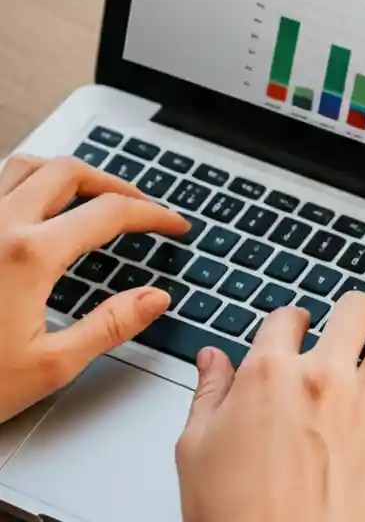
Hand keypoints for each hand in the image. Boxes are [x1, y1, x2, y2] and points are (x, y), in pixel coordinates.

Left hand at [0, 155, 188, 423]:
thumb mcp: (49, 365)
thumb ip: (109, 325)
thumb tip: (153, 298)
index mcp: (29, 255)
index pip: (110, 213)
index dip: (153, 215)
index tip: (172, 224)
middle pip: (68, 173)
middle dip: (114, 183)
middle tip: (138, 206)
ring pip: (24, 167)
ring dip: (65, 173)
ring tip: (89, 194)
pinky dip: (23, 185)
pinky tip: (32, 209)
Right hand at [177, 295, 364, 521]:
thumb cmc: (233, 513)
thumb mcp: (196, 447)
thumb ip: (209, 394)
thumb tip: (213, 359)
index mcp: (268, 375)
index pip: (286, 318)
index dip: (292, 320)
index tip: (296, 328)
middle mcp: (322, 378)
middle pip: (353, 311)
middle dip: (355, 311)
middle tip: (355, 320)